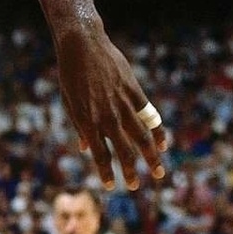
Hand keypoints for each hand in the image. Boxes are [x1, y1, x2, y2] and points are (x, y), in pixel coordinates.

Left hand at [55, 23, 168, 189]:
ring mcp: (122, 105)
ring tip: (158, 172)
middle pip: (123, 151)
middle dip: (130, 171)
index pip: (99, 155)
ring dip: (151, 157)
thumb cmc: (70, 77)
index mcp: (86, 122)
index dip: (106, 172)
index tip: (111, 186)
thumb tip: (85, 149)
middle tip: (136, 186)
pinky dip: (158, 131)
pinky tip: (163, 143)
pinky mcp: (134, 92)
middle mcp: (106, 117)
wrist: (82, 47)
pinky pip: (149, 116)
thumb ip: (80, 128)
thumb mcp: (69, 104)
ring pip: (141, 137)